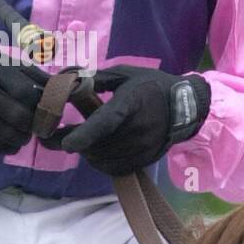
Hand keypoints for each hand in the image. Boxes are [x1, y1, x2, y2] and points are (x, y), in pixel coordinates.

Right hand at [0, 49, 48, 154]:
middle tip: (35, 128)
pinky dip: (6, 147)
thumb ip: (25, 73)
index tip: (47, 112)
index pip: (26, 91)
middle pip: (18, 114)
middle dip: (32, 125)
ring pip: (5, 132)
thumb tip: (56, 89)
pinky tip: (11, 145)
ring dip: (21, 139)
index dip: (41, 105)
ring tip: (24, 137)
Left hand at [39, 64, 210, 175]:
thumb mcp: (125, 75)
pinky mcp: (145, 160)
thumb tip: (69, 81)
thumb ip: (96, 79)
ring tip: (80, 142)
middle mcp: (138, 128)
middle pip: (100, 145)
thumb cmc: (150, 86)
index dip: (85, 134)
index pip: (106, 122)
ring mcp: (144, 147)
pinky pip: (115, 169)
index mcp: (130, 103)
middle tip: (57, 137)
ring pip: (104, 159)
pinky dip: (100, 163)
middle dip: (76, 143)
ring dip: (87, 153)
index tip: (66, 144)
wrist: (185, 106)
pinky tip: (96, 152)